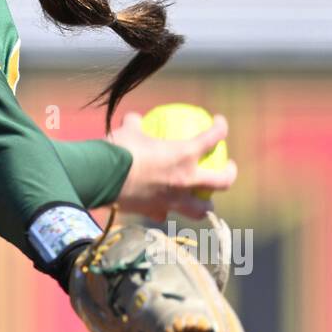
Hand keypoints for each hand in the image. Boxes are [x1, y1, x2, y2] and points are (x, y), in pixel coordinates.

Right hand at [105, 111, 237, 221]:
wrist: (102, 176)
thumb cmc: (119, 149)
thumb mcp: (128, 129)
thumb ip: (136, 123)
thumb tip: (135, 118)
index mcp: (184, 155)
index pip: (212, 138)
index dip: (221, 128)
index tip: (220, 123)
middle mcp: (185, 180)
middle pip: (221, 182)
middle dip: (229, 174)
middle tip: (227, 167)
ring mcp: (172, 200)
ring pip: (199, 210)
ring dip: (205, 205)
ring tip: (203, 200)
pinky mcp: (154, 211)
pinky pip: (164, 213)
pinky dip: (164, 209)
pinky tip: (161, 207)